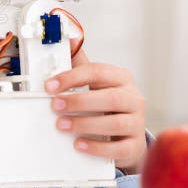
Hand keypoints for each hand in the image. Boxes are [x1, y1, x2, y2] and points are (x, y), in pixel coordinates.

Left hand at [44, 39, 146, 174]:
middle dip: (79, 102)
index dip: (72, 77)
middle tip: (55, 106)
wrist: (126, 132)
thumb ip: (80, 65)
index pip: (98, 72)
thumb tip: (68, 38)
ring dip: (85, 124)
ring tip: (62, 125)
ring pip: (115, 123)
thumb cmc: (106, 103)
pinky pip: (119, 148)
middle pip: (110, 98)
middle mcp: (133, 99)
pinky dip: (97, 147)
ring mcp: (137, 123)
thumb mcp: (94, 83)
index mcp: (121, 79)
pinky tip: (79, 144)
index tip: (50, 86)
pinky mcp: (135, 146)